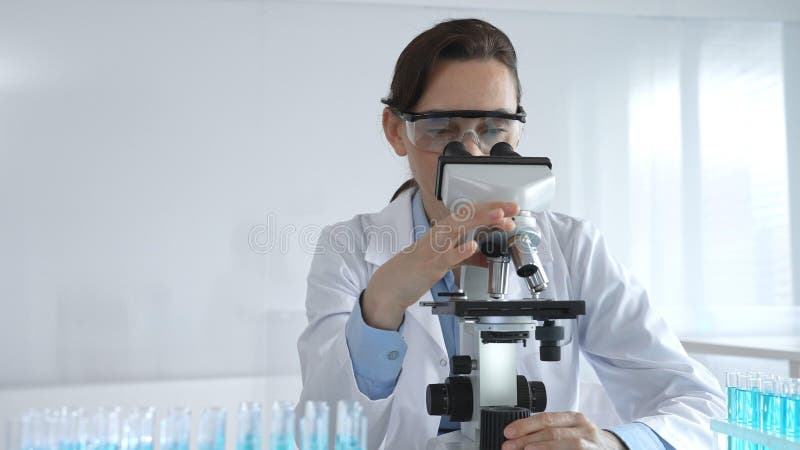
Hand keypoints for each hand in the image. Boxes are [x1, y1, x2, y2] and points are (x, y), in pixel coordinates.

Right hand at [361, 201, 518, 329]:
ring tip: (499, 217)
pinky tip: (472, 247)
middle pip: (467, 215)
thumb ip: (464, 256)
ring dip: (479, 221)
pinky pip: (446, 256)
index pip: (469, 213)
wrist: (391, 284)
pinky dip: (460, 251)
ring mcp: (434, 248)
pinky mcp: (429, 265)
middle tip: (512, 208)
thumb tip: (486, 257)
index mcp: (443, 231)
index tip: (510, 208)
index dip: (490, 208)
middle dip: (491, 210)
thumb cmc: (415, 268)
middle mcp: (439, 235)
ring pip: (458, 230)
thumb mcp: (444, 259)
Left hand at [501, 412, 627, 449]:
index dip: (525, 425)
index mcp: (574, 418)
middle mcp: (583, 428)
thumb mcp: (571, 430)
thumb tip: (520, 436)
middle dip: (526, 439)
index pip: (546, 418)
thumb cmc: (587, 441)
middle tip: (509, 446)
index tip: (508, 432)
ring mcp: (590, 443)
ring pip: (562, 443)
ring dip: (539, 447)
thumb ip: (550, 430)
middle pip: (551, 431)